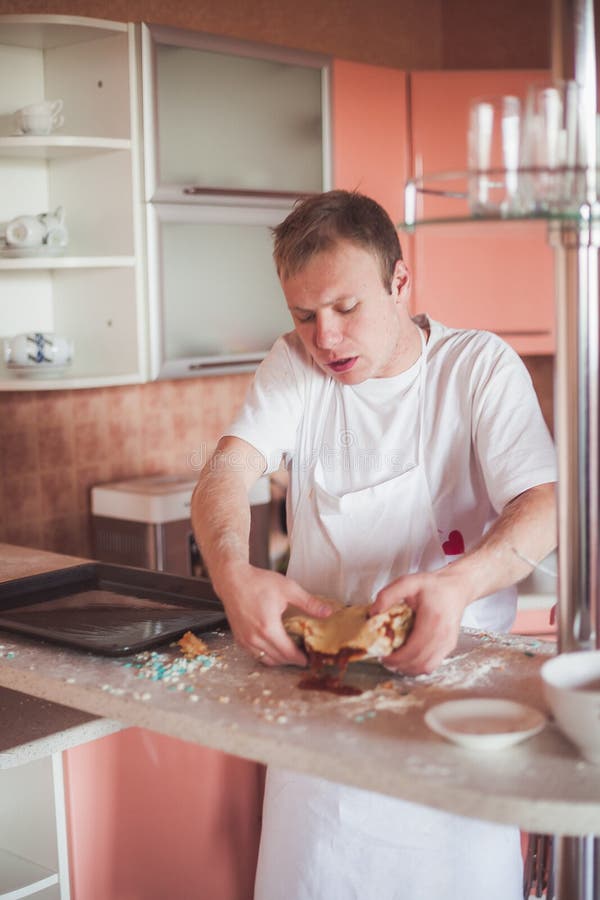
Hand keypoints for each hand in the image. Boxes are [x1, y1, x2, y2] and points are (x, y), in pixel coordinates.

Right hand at [216, 563, 331, 666]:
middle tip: (303, 656)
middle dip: (292, 660)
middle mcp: (255, 638)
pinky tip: (274, 647)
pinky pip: (255, 654)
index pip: (288, 653)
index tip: (309, 659)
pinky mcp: (238, 638)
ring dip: (279, 660)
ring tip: (290, 653)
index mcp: (269, 628)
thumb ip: (309, 603)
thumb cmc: (258, 582)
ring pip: (265, 660)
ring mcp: (245, 640)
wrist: (232, 579)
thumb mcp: (288, 589)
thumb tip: (328, 612)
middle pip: (278, 659)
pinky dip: (266, 655)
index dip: (300, 659)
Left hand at [369, 568, 470, 674]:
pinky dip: (418, 666)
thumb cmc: (433, 586)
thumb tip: (374, 612)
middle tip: (386, 660)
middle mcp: (443, 634)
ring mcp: (448, 643)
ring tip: (395, 660)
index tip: (383, 657)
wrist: (456, 588)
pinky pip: (433, 664)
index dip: (397, 658)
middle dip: (400, 665)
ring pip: (427, 667)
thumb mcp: (407, 582)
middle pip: (420, 662)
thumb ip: (388, 595)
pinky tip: (408, 658)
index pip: (414, 649)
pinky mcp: (449, 647)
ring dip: (409, 668)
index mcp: (432, 619)